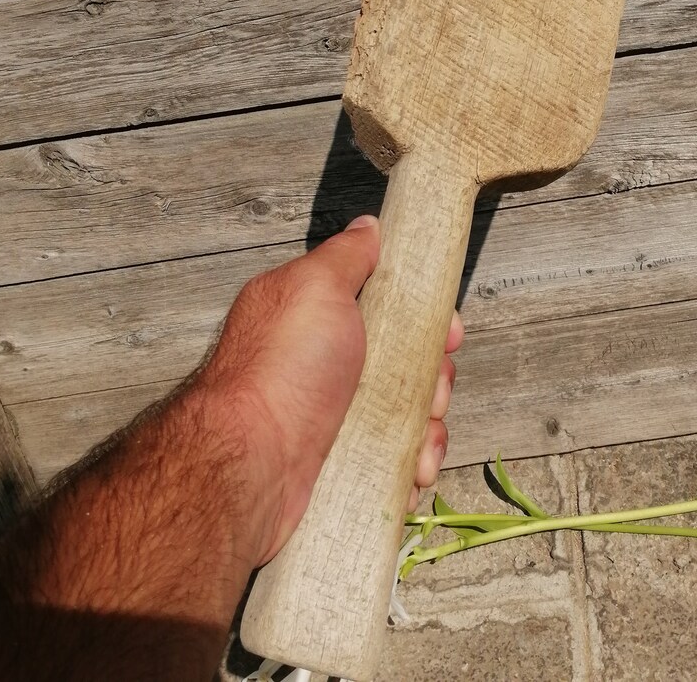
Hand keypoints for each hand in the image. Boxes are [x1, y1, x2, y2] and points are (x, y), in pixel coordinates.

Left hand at [196, 216, 461, 564]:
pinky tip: (412, 469)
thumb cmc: (280, 371)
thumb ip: (345, 257)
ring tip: (421, 444)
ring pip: (408, 414)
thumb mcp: (314, 288)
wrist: (249, 469)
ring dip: (428, 428)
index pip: (391, 308)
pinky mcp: (343, 463)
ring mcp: (336, 418)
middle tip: (432, 394)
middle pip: (409, 363)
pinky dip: (412, 464)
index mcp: (320, 319)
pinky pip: (395, 459)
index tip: (447, 335)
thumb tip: (368, 228)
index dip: (427, 320)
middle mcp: (327, 366)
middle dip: (434, 380)